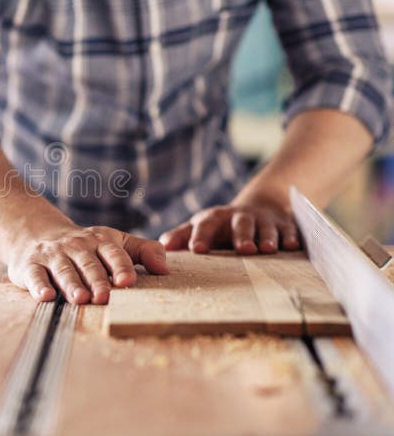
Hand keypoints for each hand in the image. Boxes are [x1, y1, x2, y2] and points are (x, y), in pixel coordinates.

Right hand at [8, 226, 168, 304]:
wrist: (37, 234)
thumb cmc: (85, 246)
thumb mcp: (115, 242)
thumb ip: (143, 252)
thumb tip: (166, 270)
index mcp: (100, 241)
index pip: (113, 252)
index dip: (120, 266)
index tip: (127, 281)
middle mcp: (76, 246)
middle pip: (88, 264)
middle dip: (96, 280)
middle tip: (104, 297)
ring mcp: (53, 256)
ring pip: (64, 270)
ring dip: (72, 284)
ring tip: (80, 299)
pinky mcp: (31, 266)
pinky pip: (35, 275)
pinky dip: (39, 286)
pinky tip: (45, 296)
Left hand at [159, 202, 300, 254]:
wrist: (258, 207)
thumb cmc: (220, 225)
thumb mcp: (200, 227)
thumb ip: (182, 236)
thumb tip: (162, 246)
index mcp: (215, 219)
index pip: (205, 225)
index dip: (200, 236)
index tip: (197, 250)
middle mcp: (239, 217)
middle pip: (240, 224)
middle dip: (241, 236)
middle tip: (243, 249)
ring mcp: (263, 221)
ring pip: (266, 227)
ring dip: (267, 237)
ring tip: (267, 249)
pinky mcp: (284, 225)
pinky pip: (289, 230)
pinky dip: (291, 237)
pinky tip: (293, 246)